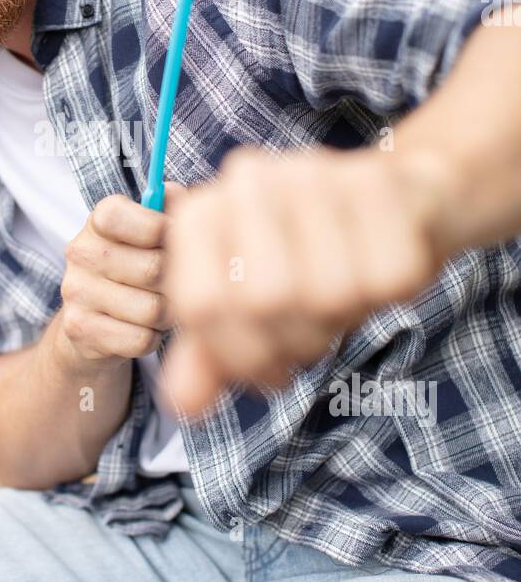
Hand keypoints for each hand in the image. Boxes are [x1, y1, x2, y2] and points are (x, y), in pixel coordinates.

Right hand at [58, 181, 187, 365]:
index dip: (161, 229)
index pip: (124, 215)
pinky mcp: (80, 330)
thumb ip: (169, 209)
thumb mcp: (148, 235)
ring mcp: (76, 293)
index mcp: (98, 221)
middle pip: (153, 268)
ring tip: (160, 309)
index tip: (173, 241)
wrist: (90, 327)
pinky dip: (152, 339)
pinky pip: (141, 339)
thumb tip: (181, 197)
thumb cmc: (134, 271)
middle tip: (173, 286)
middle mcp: (81, 252)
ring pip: (152, 308)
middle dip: (175, 283)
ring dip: (167, 315)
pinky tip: (143, 330)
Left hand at [160, 144, 453, 413]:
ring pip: (325, 292)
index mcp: (202, 215)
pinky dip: (389, 291)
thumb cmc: (311, 259)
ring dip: (344, 315)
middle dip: (297, 340)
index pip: (200, 307)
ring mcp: (310, 175)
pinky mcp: (375, 183)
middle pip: (261, 302)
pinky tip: (379, 265)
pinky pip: (385, 278)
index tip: (269, 368)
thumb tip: (183, 406)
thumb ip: (211, 354)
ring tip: (345, 291)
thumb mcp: (252, 307)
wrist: (396, 200)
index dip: (237, 357)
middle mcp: (248, 185)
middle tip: (315, 328)